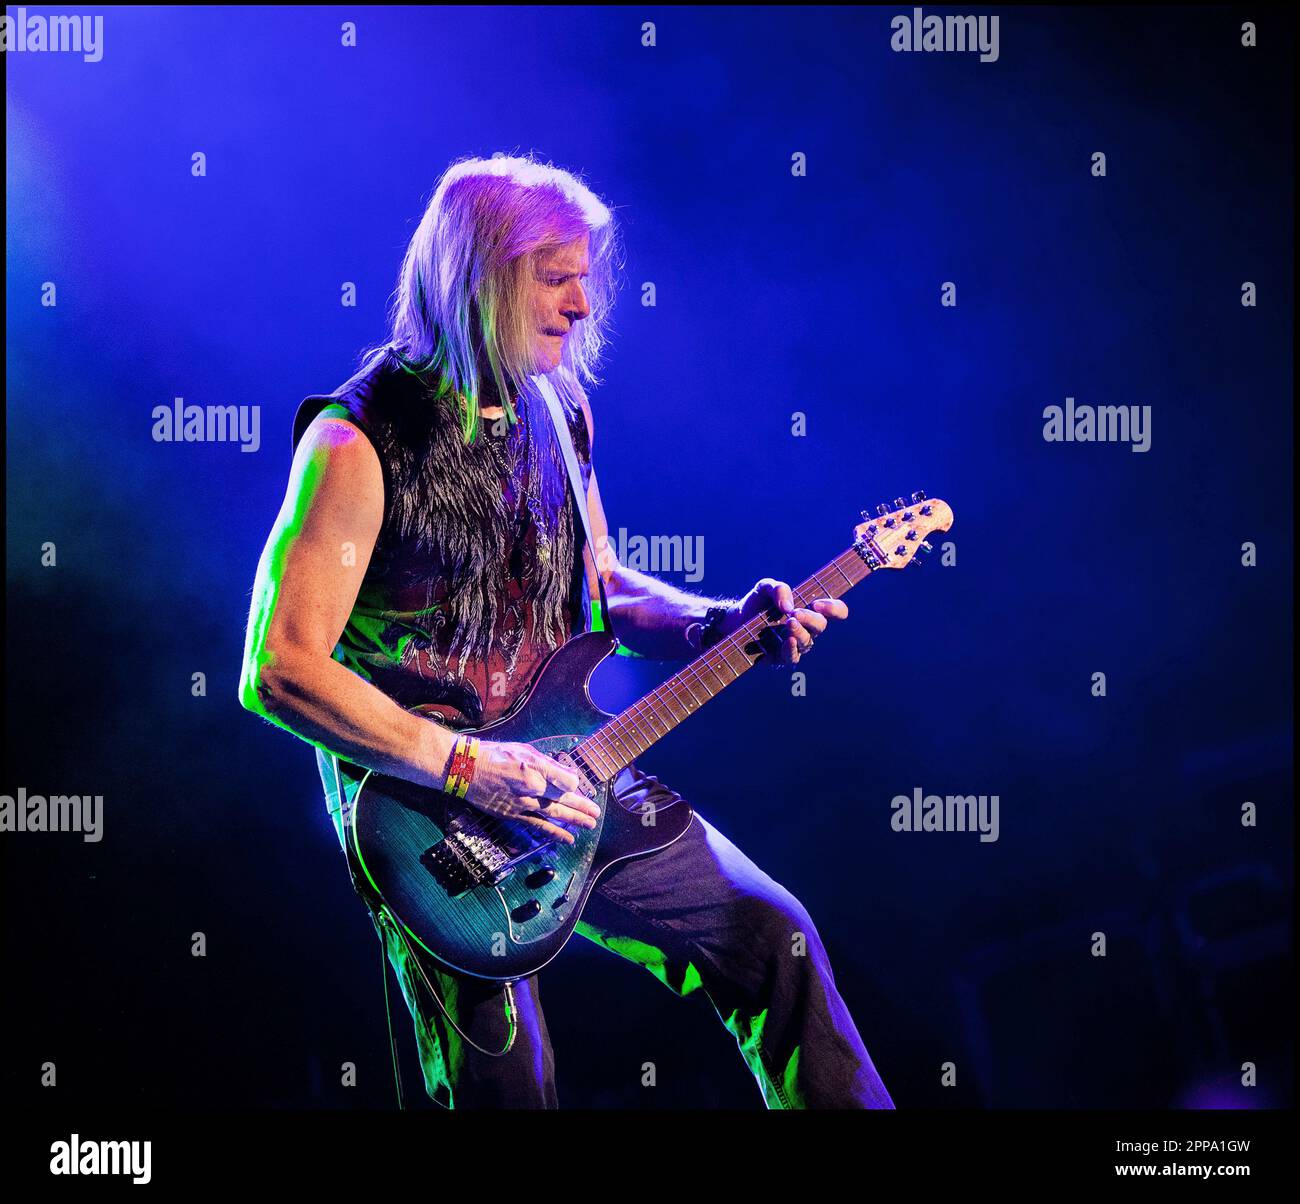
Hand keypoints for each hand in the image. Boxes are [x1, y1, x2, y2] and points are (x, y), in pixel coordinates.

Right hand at [455, 741, 600, 844]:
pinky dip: (554, 833)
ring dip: (574, 820)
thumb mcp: (524, 750)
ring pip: (554, 813)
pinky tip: (568, 839)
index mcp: (534, 767)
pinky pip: (538, 826)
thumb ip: (547, 763)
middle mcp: (531, 787)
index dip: (574, 783)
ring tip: (590, 824)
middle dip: (582, 806)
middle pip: (563, 798)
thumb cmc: (495, 755)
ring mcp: (522, 803)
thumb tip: (566, 773)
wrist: (467, 769)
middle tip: (596, 813)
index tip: (577, 785)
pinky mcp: (513, 814)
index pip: (566, 780)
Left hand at [729, 578, 848, 666]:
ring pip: (807, 642)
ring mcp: (795, 644)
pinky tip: (787, 642)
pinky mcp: (780, 656)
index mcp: (809, 609)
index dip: (834, 609)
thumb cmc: (755, 603)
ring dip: (800, 633)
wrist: (732, 621)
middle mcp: (806, 628)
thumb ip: (779, 588)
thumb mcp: (764, 587)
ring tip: (789, 623)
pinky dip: (791, 650)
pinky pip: (792, 657)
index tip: (818, 604)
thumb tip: (788, 606)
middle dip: (810, 619)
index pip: (835, 611)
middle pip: (820, 626)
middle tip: (795, 614)